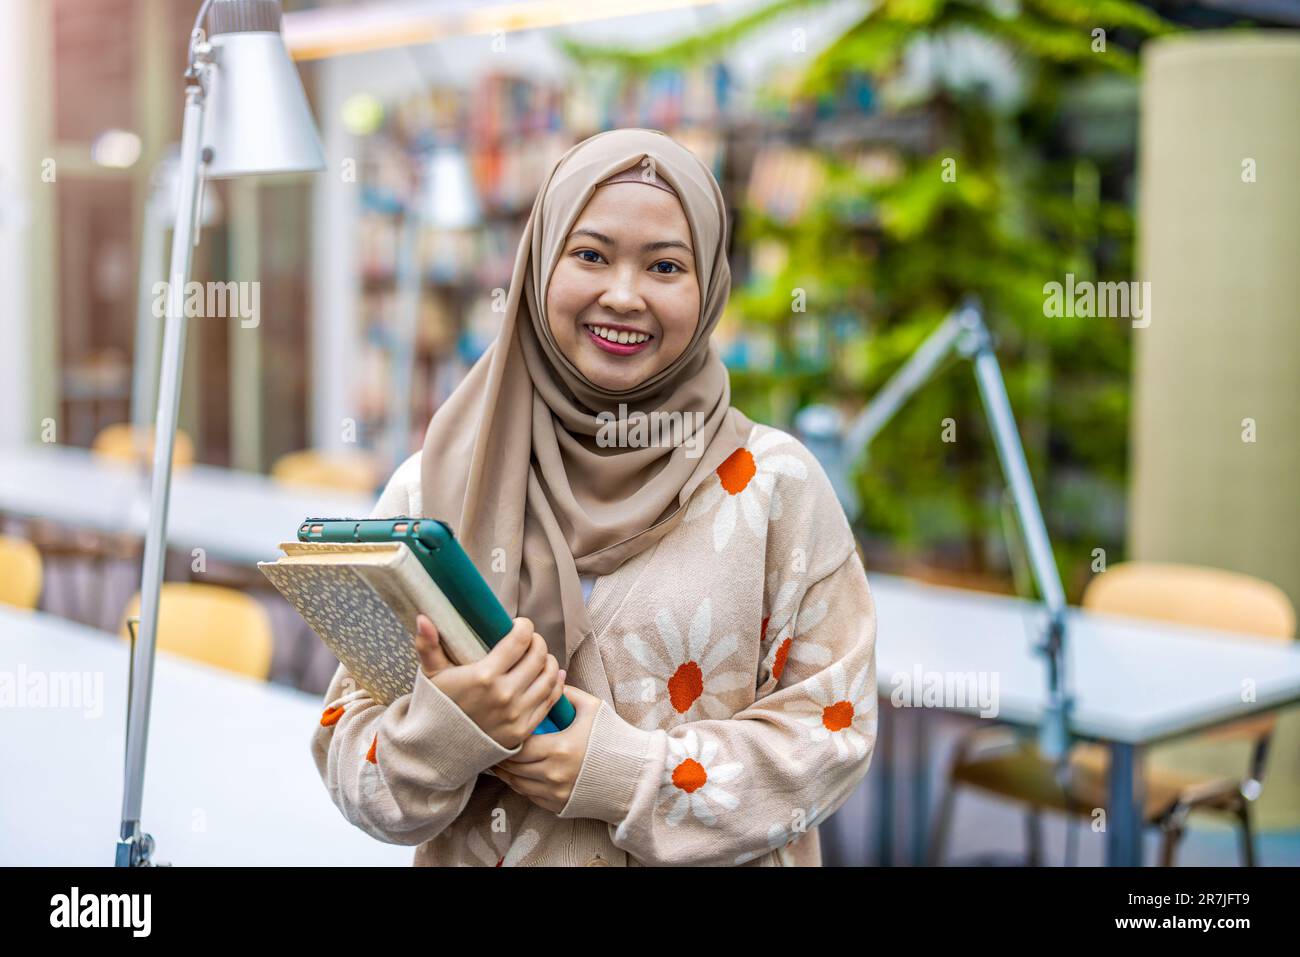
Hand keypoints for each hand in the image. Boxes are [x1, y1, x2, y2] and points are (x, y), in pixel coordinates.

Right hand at [412, 614, 566, 750]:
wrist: (439, 750)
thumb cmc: (436, 707)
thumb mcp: (431, 675)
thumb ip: (428, 645)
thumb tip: (423, 617)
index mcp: (484, 676)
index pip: (519, 641)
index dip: (525, 627)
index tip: (520, 625)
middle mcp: (505, 694)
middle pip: (538, 656)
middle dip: (538, 642)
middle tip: (531, 639)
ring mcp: (517, 714)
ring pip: (549, 677)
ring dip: (549, 661)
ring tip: (541, 656)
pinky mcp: (524, 730)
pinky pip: (550, 701)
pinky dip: (556, 684)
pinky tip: (553, 674)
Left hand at [491, 685, 602, 814]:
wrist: (635, 775)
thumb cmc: (615, 738)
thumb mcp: (593, 708)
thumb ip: (565, 693)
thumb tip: (547, 679)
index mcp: (560, 748)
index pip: (519, 745)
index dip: (507, 737)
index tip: (501, 727)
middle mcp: (554, 774)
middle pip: (512, 766)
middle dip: (501, 754)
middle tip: (493, 742)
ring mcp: (555, 793)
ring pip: (516, 783)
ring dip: (506, 771)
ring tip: (499, 758)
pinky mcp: (558, 805)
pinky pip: (528, 795)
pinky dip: (519, 783)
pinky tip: (516, 773)